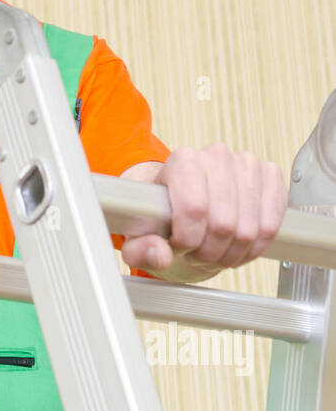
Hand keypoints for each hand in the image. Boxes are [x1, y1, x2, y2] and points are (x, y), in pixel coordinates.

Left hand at [120, 143, 287, 279]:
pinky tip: (239, 244)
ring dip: (233, 251)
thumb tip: (160, 255)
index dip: (188, 241)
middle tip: (197, 252)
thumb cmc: (160, 218)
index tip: (179, 246)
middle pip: (224, 223)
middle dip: (210, 251)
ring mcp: (247, 164)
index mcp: (181, 160)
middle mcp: (215, 155)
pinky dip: (256, 245)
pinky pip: (272, 224)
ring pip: (250, 229)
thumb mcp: (137, 237)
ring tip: (215, 249)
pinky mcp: (271, 177)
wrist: (185, 204)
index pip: (194, 208)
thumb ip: (140, 249)